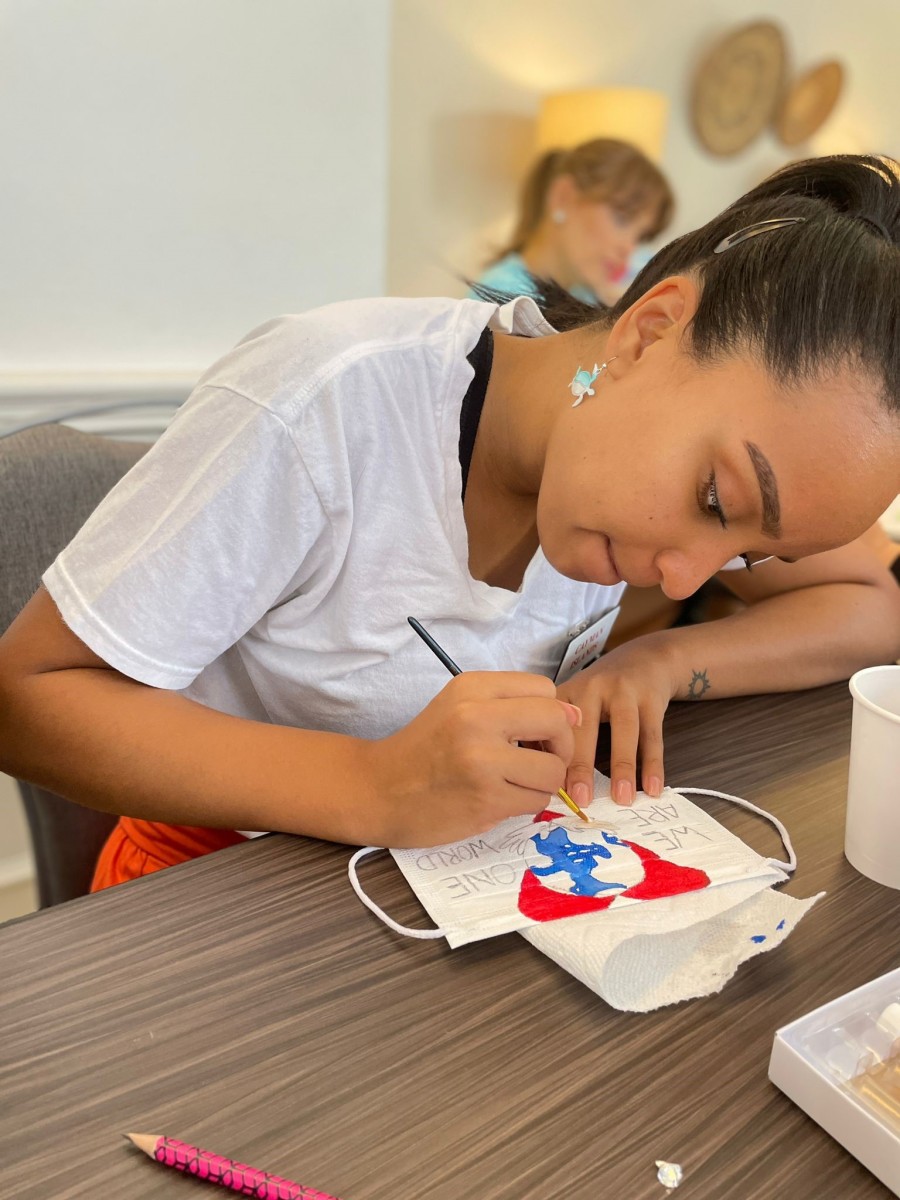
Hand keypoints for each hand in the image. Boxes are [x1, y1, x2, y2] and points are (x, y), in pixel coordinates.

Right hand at [368, 672, 580, 846]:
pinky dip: (526, 803)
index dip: (551, 715)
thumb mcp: (461, 708)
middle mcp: (477, 716)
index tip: (534, 733)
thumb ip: (513, 706)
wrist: (379, 790)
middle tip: (538, 759)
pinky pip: (537, 801)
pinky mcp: (486, 798)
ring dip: (542, 783)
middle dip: (560, 746)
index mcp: (472, 687)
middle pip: (558, 723)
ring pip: (553, 770)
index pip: (545, 689)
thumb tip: (576, 716)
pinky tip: (498, 798)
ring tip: (512, 782)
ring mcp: (482, 759)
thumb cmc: (426, 750)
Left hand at [556, 634, 680, 807]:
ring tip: (622, 799)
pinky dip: (653, 764)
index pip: (552, 727)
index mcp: (568, 692)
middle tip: (580, 799)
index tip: (547, 789)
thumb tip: (535, 775)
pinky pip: (653, 735)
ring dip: (623, 766)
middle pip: (586, 728)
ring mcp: (626, 691)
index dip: (548, 757)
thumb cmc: (602, 690)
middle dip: (582, 765)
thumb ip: (555, 732)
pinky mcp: (652, 698)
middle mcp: (594, 687)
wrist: (645, 657)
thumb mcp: (575, 700)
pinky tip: (652, 788)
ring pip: (625, 731)